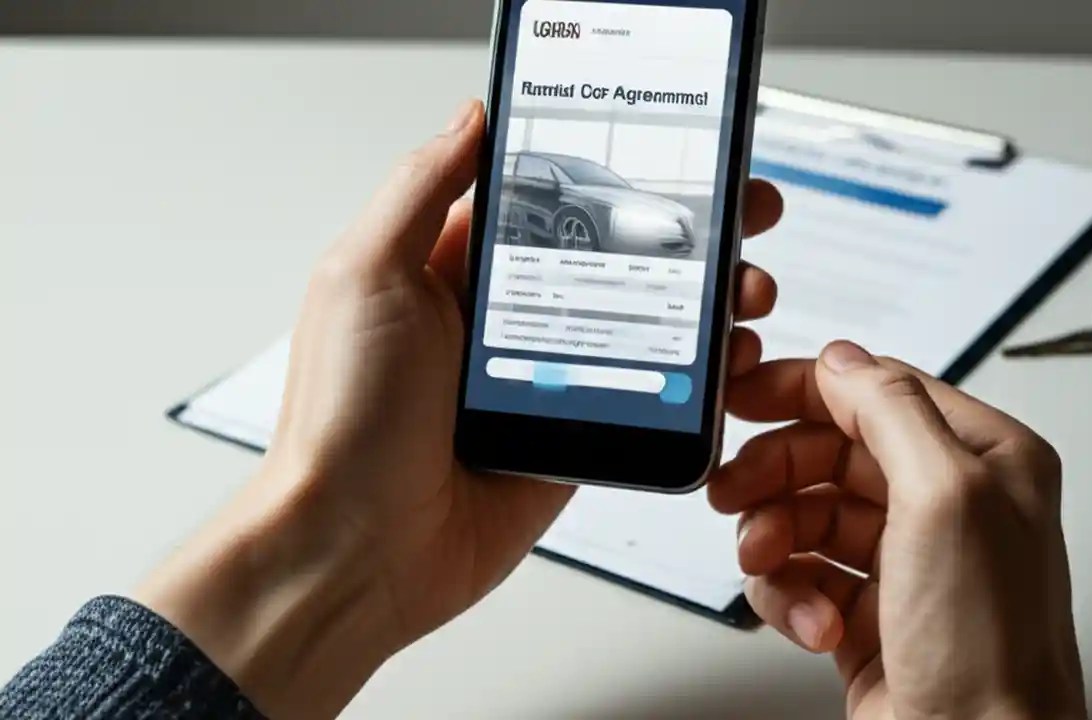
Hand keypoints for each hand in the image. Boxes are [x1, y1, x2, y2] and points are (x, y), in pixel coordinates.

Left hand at [136, 99, 785, 718]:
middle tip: (741, 213)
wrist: (361, 549)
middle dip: (684, 233)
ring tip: (746, 291)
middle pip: (614, 257)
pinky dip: (694, 380)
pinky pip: (645, 398)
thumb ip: (421, 188)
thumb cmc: (344, 419)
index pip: (550, 199)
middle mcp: (504, 321)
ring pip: (642, 324)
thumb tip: (470, 118)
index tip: (674, 155)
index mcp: (453, 269)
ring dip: (704, 303)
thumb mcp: (366, 275)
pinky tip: (728, 361)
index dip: (615, 173)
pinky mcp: (571, 436)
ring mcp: (543, 379)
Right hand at [711, 342, 1086, 719]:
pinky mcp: (866, 615)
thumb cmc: (991, 650)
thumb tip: (843, 360)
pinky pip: (801, 577)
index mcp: (985, 460)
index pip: (880, 393)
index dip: (806, 391)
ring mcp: (905, 563)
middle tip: (734, 488)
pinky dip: (789, 595)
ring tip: (765, 559)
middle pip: (830, 453)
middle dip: (776, 470)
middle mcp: (947, 506)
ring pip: (806, 515)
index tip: (745, 398)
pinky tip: (810, 620)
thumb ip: (891, 412)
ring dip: (774, 537)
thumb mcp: (946, 500)